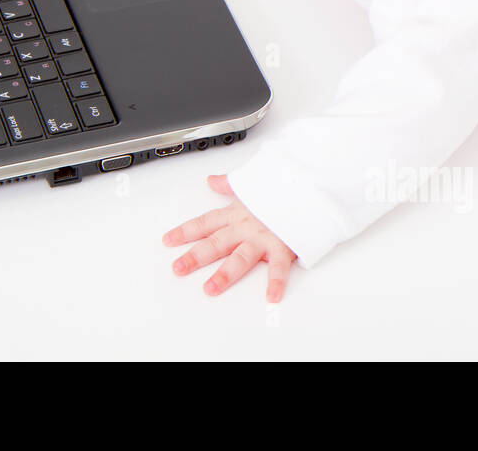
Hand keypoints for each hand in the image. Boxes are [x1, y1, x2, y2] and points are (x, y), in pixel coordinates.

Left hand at [162, 174, 297, 301]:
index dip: (186, 231)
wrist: (309, 187)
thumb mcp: (253, 184)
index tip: (168, 241)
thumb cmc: (282, 189)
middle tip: (178, 268)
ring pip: (241, 257)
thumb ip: (230, 185)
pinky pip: (279, 267)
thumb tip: (212, 180)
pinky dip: (276, 282)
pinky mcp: (285, 246)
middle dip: (195, 256)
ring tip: (210, 289)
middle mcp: (247, 226)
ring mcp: (264, 237)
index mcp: (238, 212)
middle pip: (216, 242)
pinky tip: (270, 297)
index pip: (206, 222)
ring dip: (225, 274)